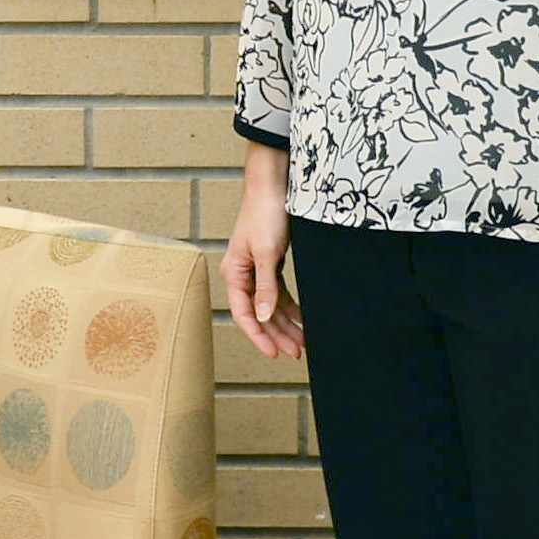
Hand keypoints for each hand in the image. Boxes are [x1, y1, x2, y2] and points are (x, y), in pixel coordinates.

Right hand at [220, 145, 303, 359]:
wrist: (273, 185)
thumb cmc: (265, 214)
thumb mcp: (266, 254)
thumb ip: (264, 287)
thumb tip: (262, 317)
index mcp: (234, 274)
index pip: (245, 315)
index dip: (259, 337)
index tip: (275, 353)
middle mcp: (242, 274)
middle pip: (260, 314)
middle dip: (277, 334)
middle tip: (296, 352)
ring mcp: (256, 269)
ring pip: (270, 305)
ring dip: (286, 323)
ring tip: (303, 341)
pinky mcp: (270, 262)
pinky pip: (279, 292)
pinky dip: (290, 306)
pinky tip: (302, 318)